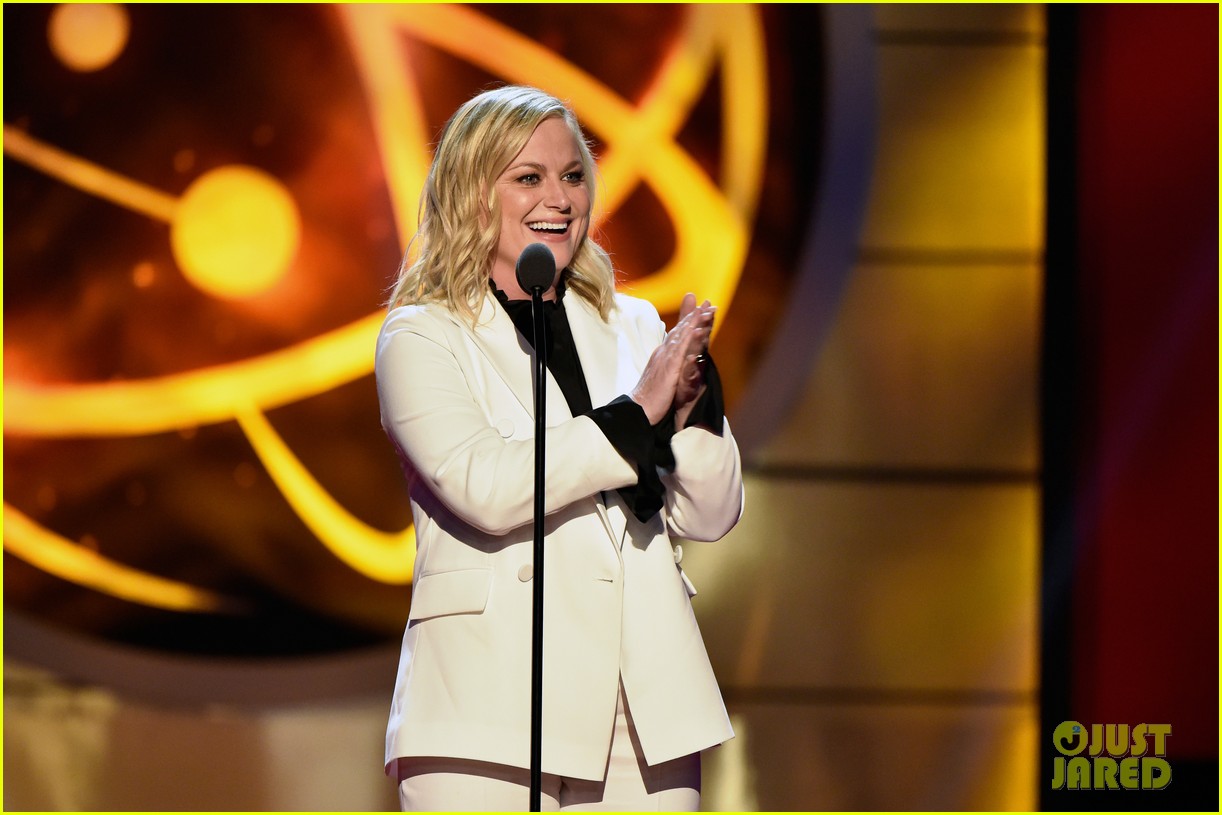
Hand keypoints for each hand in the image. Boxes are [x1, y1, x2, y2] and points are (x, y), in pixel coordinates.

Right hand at [630, 293, 714, 424]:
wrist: (638, 409)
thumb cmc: (649, 395)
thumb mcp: (659, 376)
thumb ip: (666, 365)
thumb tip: (669, 358)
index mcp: (662, 355)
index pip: (677, 335)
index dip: (688, 321)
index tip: (700, 310)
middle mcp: (663, 353)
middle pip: (680, 330)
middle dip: (694, 315)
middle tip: (707, 302)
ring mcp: (665, 359)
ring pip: (681, 336)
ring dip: (694, 321)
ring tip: (706, 309)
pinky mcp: (669, 369)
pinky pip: (681, 351)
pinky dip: (689, 338)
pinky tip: (697, 329)